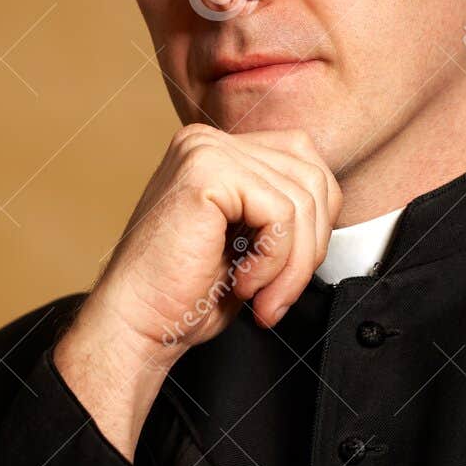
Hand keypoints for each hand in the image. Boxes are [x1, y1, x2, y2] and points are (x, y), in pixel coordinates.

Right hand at [53, 125, 342, 459]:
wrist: (135, 324)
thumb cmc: (183, 294)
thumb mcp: (246, 242)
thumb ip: (279, 209)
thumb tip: (330, 201)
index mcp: (215, 151)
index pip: (305, 165)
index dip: (314, 226)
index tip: (286, 275)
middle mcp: (207, 141)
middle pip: (312, 177)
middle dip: (310, 247)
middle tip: (278, 295)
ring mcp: (205, 150)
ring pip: (302, 199)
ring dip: (292, 264)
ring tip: (260, 296)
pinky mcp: (206, 172)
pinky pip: (281, 212)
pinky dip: (274, 261)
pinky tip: (241, 283)